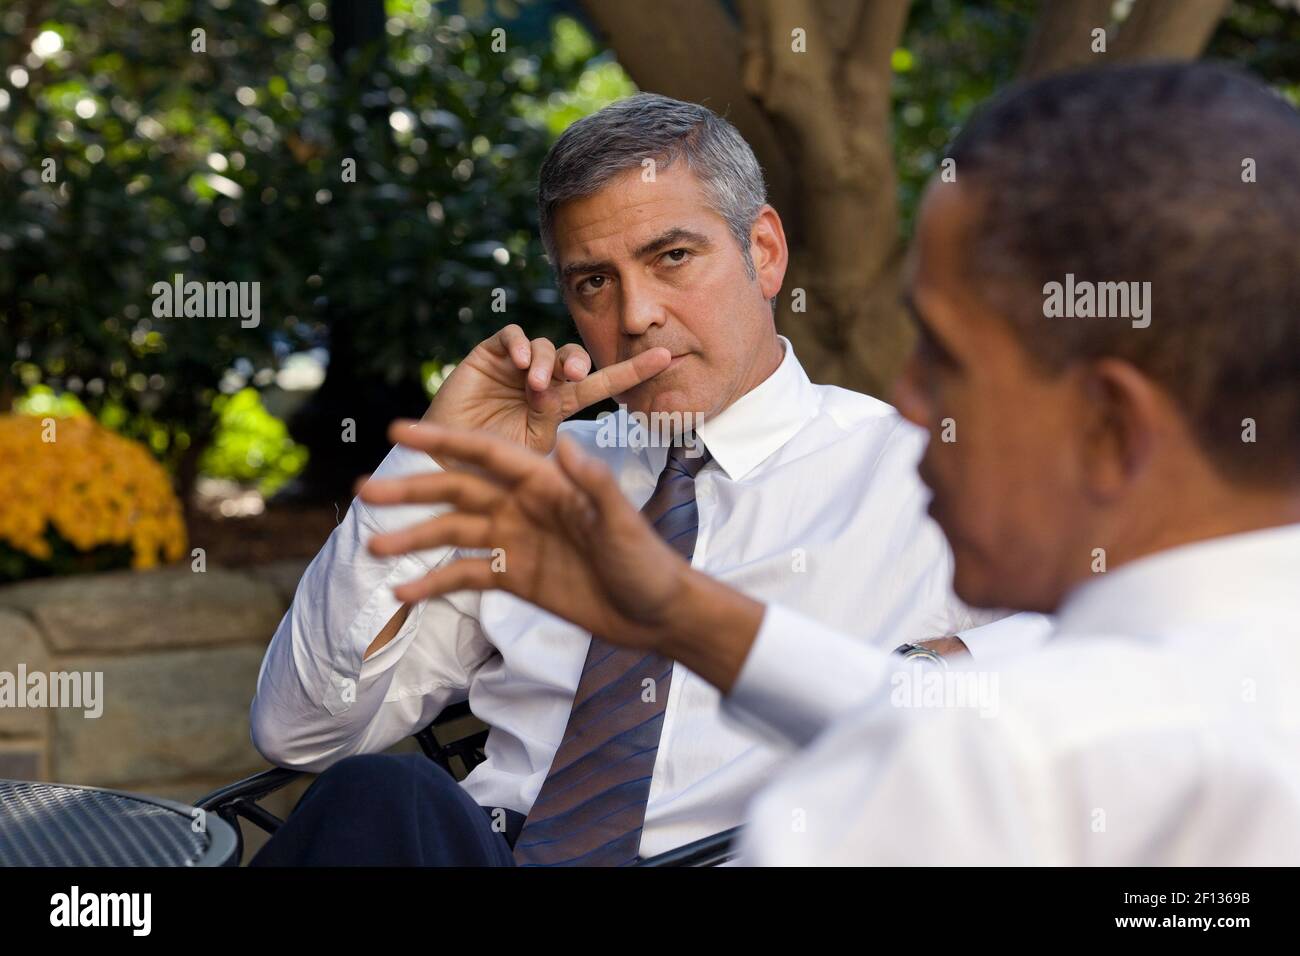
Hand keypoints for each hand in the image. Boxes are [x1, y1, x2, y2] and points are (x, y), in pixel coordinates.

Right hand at [360, 421, 691, 648]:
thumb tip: (563, 442)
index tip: (400, 431)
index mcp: (546, 483)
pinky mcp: (517, 577)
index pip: (486, 454)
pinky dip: (436, 583)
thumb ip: (594, 485)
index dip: (443, 442)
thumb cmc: (648, 563)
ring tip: (372, 548)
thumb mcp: (622, 523)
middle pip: (458, 491)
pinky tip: (405, 592)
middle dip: (413, 490)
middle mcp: (525, 505)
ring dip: (414, 539)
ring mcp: (518, 541)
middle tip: (365, 490)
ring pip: (454, 533)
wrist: (657, 614)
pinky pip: (468, 575)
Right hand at [423, 324, 670, 459]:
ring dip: (546, 361)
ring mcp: (514, 367)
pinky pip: (512, 337)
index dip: (632, 371)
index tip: (667, 357)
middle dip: (579, 361)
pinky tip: (521, 362)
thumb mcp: (536, 461)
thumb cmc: (492, 470)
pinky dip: (521, 344)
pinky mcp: (488, 357)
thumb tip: (576, 423)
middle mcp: (541, 382)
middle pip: (573, 358)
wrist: (447, 468)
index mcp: (559, 406)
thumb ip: (558, 440)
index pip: (603, 383)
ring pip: (546, 346)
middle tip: (574, 375)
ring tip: (536, 384)